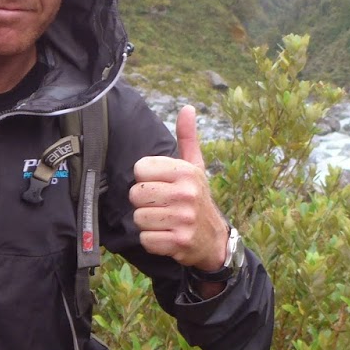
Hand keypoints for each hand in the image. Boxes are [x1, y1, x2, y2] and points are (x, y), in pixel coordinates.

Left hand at [130, 105, 228, 270]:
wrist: (213, 239)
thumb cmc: (197, 197)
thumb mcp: (195, 166)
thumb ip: (187, 137)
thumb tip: (187, 107)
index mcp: (186, 171)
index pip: (140, 168)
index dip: (145, 178)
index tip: (160, 184)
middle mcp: (186, 193)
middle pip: (136, 193)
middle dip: (144, 201)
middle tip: (161, 204)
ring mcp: (183, 219)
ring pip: (139, 217)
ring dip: (147, 222)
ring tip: (164, 220)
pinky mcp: (178, 242)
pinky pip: (146, 239)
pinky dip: (152, 240)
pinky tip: (166, 236)